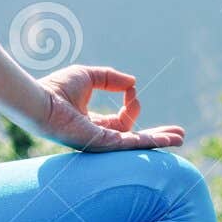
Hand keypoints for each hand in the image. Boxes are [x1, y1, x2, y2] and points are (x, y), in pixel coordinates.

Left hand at [33, 64, 185, 151]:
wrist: (41, 99)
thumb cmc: (57, 88)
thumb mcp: (89, 76)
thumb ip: (110, 78)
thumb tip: (132, 82)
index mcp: (95, 124)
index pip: (124, 121)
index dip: (132, 103)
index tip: (131, 89)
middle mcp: (100, 137)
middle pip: (135, 140)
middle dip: (157, 137)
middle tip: (179, 135)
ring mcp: (101, 143)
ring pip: (137, 145)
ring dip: (159, 141)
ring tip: (180, 139)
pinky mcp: (101, 143)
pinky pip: (130, 144)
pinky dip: (149, 141)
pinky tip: (165, 140)